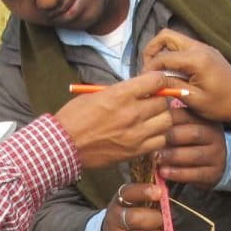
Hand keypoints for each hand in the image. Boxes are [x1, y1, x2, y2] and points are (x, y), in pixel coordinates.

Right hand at [54, 72, 172, 168]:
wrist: (64, 145)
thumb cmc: (75, 117)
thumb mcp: (95, 94)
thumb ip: (120, 91)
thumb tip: (139, 89)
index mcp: (120, 95)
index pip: (156, 81)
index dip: (159, 79)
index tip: (156, 82)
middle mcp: (132, 113)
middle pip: (163, 102)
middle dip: (160, 99)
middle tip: (152, 101)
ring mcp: (136, 134)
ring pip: (167, 122)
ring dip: (162, 117)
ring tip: (153, 117)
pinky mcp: (135, 151)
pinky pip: (160, 141)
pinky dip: (159, 136)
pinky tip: (150, 133)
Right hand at [101, 182, 164, 230]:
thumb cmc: (132, 215)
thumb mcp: (136, 201)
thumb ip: (151, 195)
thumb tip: (168, 192)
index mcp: (119, 201)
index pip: (128, 193)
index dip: (144, 192)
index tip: (159, 193)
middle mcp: (114, 218)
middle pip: (134, 218)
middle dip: (156, 219)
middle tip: (165, 221)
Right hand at [142, 30, 230, 133]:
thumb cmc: (222, 105)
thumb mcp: (193, 99)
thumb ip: (171, 87)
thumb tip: (152, 82)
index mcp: (197, 58)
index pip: (163, 57)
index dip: (148, 69)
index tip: (142, 83)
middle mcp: (200, 47)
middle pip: (166, 37)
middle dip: (152, 51)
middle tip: (147, 71)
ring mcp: (205, 48)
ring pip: (174, 40)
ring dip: (162, 52)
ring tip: (157, 73)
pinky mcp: (208, 52)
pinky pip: (184, 47)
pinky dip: (173, 55)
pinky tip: (171, 73)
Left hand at [156, 107, 225, 188]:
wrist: (215, 162)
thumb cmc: (190, 142)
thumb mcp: (184, 127)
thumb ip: (169, 121)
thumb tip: (145, 115)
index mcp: (203, 118)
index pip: (186, 115)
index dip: (166, 118)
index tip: (148, 123)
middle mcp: (213, 135)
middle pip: (193, 134)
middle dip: (171, 138)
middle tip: (152, 143)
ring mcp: (216, 154)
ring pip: (195, 155)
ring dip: (173, 157)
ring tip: (157, 159)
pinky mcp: (214, 173)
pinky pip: (196, 174)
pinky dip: (178, 174)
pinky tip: (164, 172)